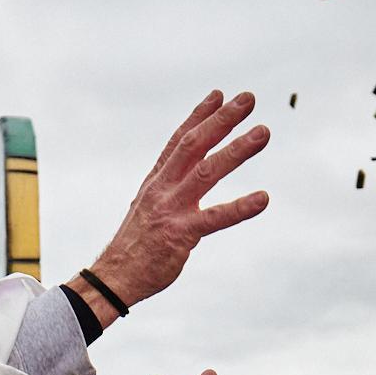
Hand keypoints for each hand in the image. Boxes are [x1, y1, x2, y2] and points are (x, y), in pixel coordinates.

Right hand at [68, 90, 268, 321]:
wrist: (112, 279)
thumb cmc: (133, 248)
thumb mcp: (146, 210)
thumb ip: (167, 192)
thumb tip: (186, 180)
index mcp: (155, 183)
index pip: (178, 142)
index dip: (198, 116)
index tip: (218, 95)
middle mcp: (162, 190)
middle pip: (194, 146)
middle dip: (221, 120)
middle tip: (248, 99)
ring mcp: (171, 210)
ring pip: (207, 172)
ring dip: (237, 150)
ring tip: (263, 132)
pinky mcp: (180, 235)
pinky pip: (214, 218)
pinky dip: (240, 208)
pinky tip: (263, 198)